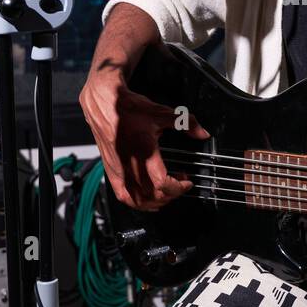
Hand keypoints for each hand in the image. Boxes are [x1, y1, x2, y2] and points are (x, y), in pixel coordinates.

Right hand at [78, 60, 208, 210]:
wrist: (104, 104)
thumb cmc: (130, 108)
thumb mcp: (163, 113)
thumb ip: (187, 124)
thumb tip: (202, 133)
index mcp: (144, 151)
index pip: (161, 182)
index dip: (178, 187)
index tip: (187, 182)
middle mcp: (129, 163)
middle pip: (151, 194)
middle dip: (170, 195)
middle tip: (179, 185)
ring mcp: (118, 169)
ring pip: (136, 199)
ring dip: (154, 202)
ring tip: (165, 195)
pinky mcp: (110, 170)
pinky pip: (121, 195)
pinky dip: (135, 202)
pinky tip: (145, 199)